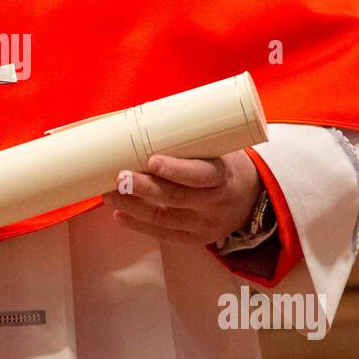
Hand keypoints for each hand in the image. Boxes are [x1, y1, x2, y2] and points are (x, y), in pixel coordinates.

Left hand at [103, 150, 261, 245]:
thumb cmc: (222, 165)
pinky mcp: (194, 239)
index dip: (175, 169)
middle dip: (144, 187)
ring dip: (132, 207)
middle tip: (119, 177)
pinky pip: (163, 234)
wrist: (249, 199)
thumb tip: (139, 119)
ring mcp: (204, 225)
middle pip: (176, 198)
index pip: (199, 175)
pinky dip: (138, 225)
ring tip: (109, 194)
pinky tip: (119, 215)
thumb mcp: (216, 150)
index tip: (151, 159)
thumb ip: (185, 141)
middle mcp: (214, 203)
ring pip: (164, 218)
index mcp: (222, 176)